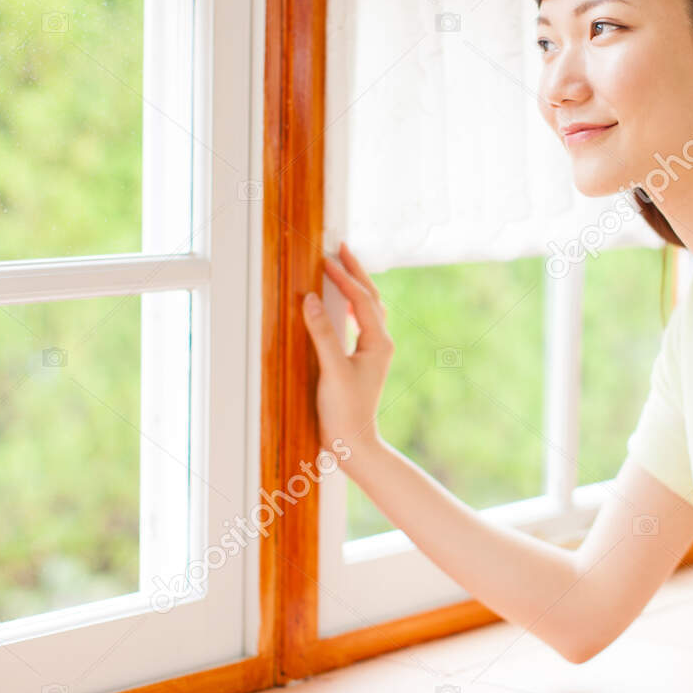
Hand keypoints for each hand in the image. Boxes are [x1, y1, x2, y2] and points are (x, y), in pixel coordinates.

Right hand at [301, 241, 392, 450]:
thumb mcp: (331, 369)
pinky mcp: (362, 362)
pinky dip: (351, 307)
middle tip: (340, 249)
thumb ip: (322, 333)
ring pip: (368, 309)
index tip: (325, 259)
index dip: (344, 277)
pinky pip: (360, 324)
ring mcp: (373, 353)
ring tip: (341, 269)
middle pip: (371, 298)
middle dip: (355, 272)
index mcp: (379, 342)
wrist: (353, 444)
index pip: (362, 299)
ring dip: (356, 287)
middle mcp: (380, 344)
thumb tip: (311, 299)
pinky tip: (341, 306)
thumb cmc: (345, 411)